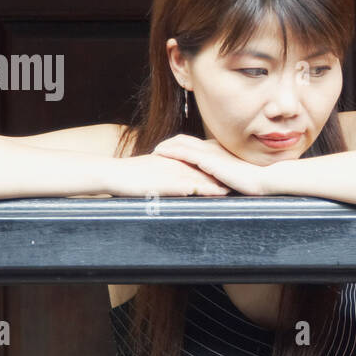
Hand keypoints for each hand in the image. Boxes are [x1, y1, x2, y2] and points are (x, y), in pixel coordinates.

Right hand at [105, 152, 230, 196]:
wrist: (114, 174)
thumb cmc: (133, 176)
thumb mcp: (157, 172)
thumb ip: (172, 175)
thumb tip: (185, 184)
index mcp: (178, 162)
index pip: (202, 164)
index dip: (218, 168)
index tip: (234, 173)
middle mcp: (179, 166)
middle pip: (206, 170)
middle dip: (224, 175)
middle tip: (241, 179)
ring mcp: (173, 173)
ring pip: (201, 177)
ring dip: (217, 183)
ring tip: (234, 188)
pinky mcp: (166, 183)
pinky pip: (187, 186)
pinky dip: (200, 189)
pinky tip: (213, 193)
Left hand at [151, 134, 267, 195]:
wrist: (265, 177)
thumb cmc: (256, 179)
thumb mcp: (239, 175)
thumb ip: (228, 173)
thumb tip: (225, 180)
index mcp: (220, 151)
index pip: (196, 145)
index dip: (182, 146)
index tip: (171, 150)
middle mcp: (213, 148)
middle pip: (185, 141)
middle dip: (170, 144)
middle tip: (157, 150)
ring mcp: (210, 152)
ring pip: (181, 144)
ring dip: (165, 146)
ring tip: (153, 151)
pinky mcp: (207, 159)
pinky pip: (183, 152)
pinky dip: (169, 151)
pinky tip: (158, 152)